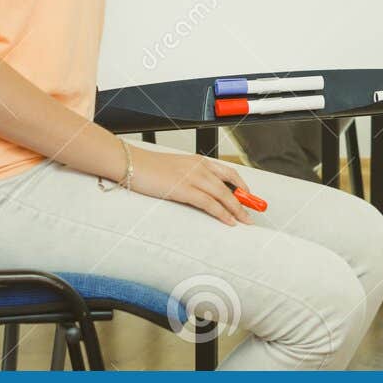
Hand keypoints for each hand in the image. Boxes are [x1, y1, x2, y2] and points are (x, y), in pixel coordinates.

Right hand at [127, 145, 252, 225]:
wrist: (130, 162)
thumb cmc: (147, 168)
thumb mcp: (174, 169)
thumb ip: (189, 176)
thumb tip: (200, 192)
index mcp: (198, 161)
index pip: (228, 172)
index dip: (241, 185)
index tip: (248, 196)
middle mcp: (200, 167)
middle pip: (230, 184)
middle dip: (244, 201)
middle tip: (252, 213)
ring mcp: (193, 177)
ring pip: (223, 194)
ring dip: (236, 209)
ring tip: (244, 221)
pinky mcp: (184, 189)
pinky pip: (209, 203)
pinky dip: (222, 213)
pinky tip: (228, 220)